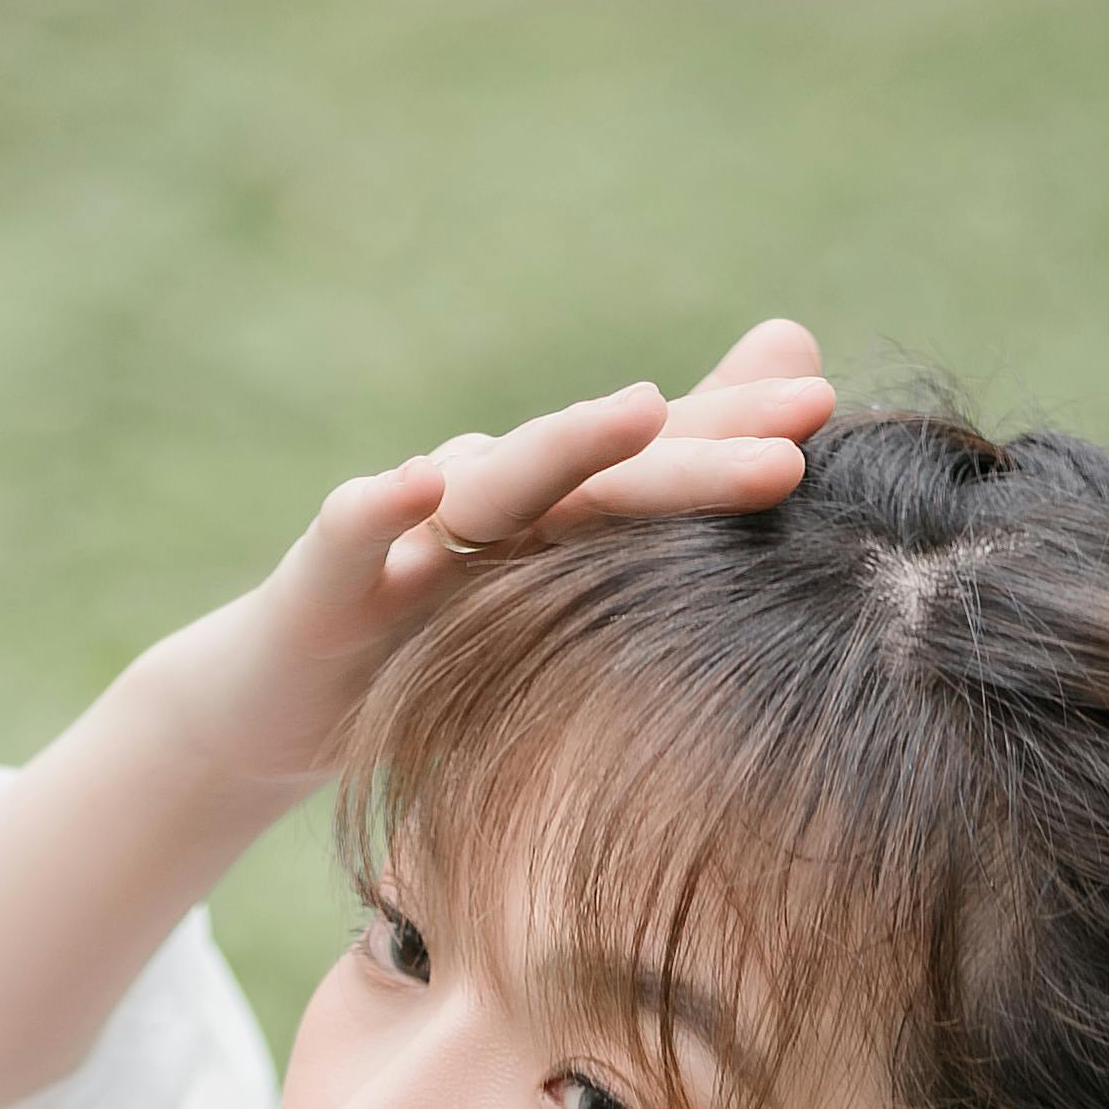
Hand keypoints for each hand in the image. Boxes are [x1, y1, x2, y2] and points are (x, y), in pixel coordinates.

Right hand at [140, 318, 836, 808]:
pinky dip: (379, 509)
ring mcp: (406, 540)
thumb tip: (773, 446)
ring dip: (564, 445)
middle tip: (793, 430)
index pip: (659, 472)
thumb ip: (651, 520)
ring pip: (493, 485)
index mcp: (554, 527)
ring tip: (639, 410)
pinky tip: (418, 485)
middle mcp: (491, 512)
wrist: (279, 700)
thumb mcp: (545, 604)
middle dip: (696, 444)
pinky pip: (349, 535)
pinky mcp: (322, 582)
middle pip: (603, 473)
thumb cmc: (430, 645)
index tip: (828, 408)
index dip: (736, 436)